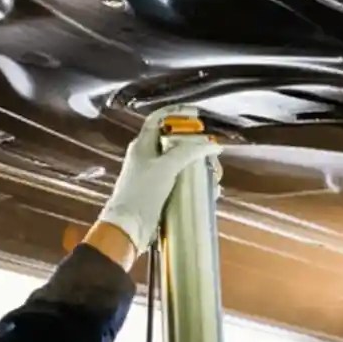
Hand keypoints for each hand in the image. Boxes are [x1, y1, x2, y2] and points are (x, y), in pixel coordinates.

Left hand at [96, 106, 223, 253]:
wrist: (129, 227)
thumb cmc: (141, 193)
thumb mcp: (166, 167)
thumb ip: (188, 153)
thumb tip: (212, 146)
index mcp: (143, 145)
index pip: (159, 120)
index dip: (177, 114)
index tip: (197, 116)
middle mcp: (149, 158)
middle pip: (178, 143)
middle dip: (198, 148)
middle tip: (213, 156)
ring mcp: (156, 176)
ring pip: (184, 165)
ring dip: (202, 169)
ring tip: (214, 178)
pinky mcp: (163, 194)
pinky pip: (184, 183)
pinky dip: (198, 185)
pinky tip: (209, 192)